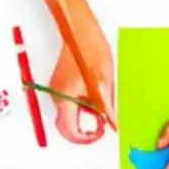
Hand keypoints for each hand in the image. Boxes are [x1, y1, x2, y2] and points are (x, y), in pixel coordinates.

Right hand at [48, 23, 114, 143]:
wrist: (79, 30)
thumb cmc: (91, 48)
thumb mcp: (104, 80)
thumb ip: (106, 105)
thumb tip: (112, 123)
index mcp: (67, 96)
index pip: (70, 130)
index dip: (85, 138)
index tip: (99, 133)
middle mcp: (57, 95)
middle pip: (65, 127)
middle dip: (82, 132)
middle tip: (100, 128)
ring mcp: (55, 90)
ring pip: (66, 116)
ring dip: (81, 119)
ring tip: (100, 108)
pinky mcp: (58, 85)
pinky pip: (67, 105)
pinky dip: (79, 109)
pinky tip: (92, 98)